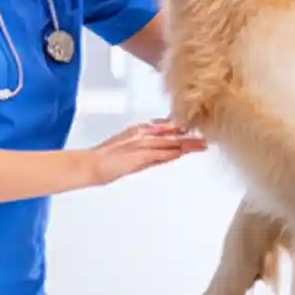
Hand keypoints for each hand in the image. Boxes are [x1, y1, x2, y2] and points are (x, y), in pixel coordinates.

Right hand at [81, 119, 207, 185]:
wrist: (90, 165)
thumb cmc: (104, 158)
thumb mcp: (124, 146)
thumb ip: (140, 145)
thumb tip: (156, 149)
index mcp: (138, 131)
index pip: (165, 130)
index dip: (181, 131)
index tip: (194, 132)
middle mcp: (141, 135)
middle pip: (170, 136)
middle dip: (188, 137)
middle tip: (204, 138)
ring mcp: (140, 145)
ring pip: (168, 143)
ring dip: (186, 144)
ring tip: (201, 144)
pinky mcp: (139, 156)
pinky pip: (159, 153)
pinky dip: (172, 152)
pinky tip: (182, 153)